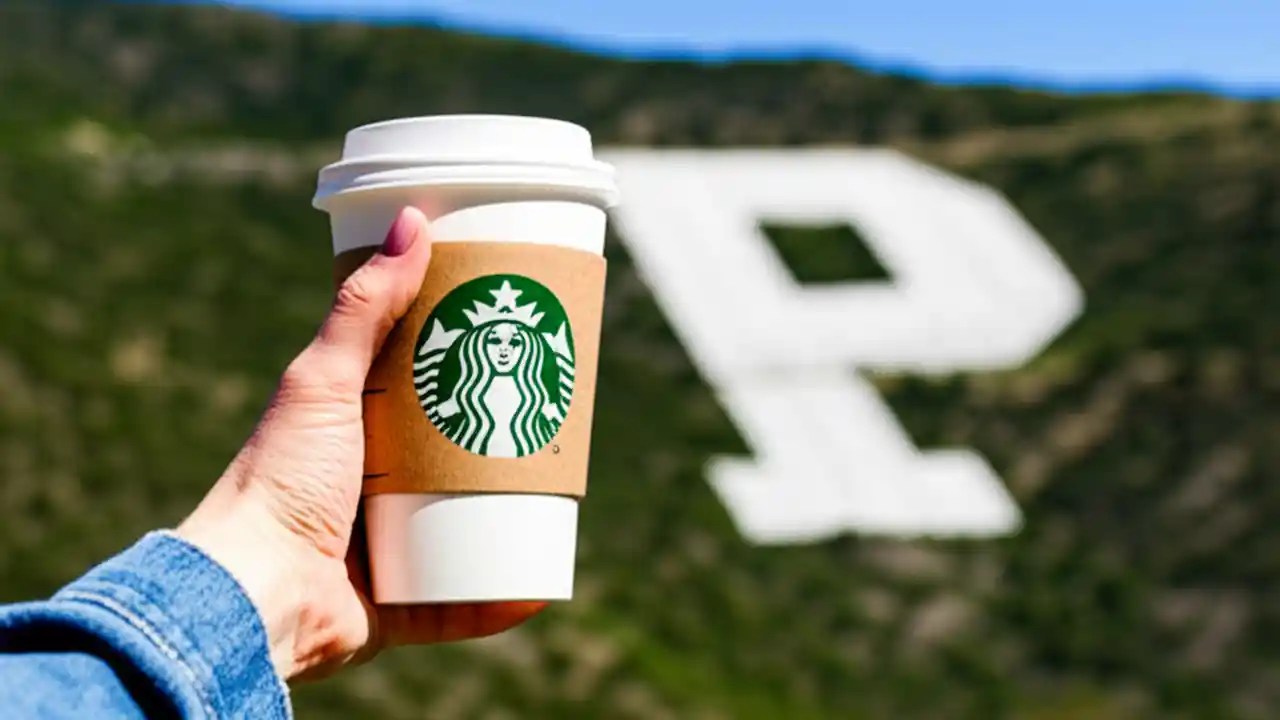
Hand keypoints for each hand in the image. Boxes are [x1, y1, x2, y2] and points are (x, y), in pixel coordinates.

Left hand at [176, 207, 545, 680]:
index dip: (470, 357)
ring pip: (470, 520)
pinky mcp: (407, 600)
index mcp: (354, 429)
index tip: (518, 331)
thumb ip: (364, 307)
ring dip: (517, 509)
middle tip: (558, 405)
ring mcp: (392, 545)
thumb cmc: (280, 478)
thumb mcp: (324, 381)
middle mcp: (373, 484)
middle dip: (507, 432)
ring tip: (565, 485)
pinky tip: (549, 574)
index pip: (424, 382)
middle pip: (457, 449)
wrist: (255, 591)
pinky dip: (509, 589)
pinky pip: (470, 596)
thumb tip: (412, 219)